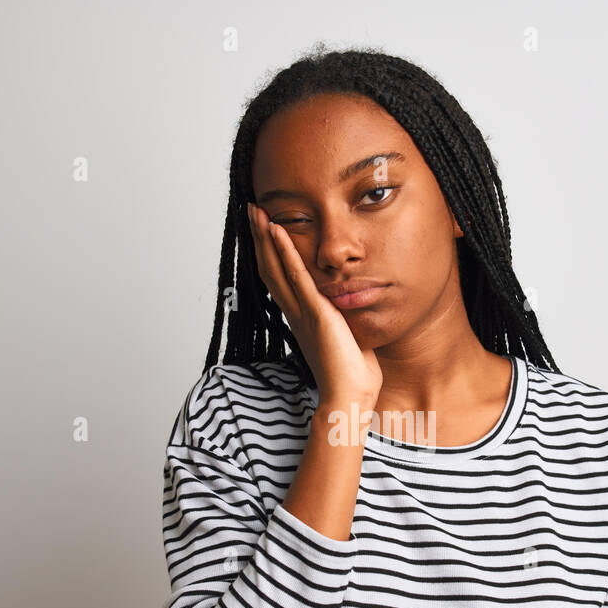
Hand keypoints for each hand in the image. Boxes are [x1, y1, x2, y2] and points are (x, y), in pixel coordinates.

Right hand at [246, 201, 381, 406]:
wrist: (350, 395)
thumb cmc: (353, 374)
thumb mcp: (349, 337)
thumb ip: (346, 320)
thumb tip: (355, 308)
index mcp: (301, 319)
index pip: (280, 280)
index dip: (270, 254)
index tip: (265, 231)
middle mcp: (295, 313)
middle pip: (269, 268)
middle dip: (260, 239)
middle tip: (253, 212)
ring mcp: (302, 312)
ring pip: (276, 268)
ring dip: (266, 238)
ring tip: (257, 212)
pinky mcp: (315, 313)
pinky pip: (296, 276)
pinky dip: (285, 252)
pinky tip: (277, 231)